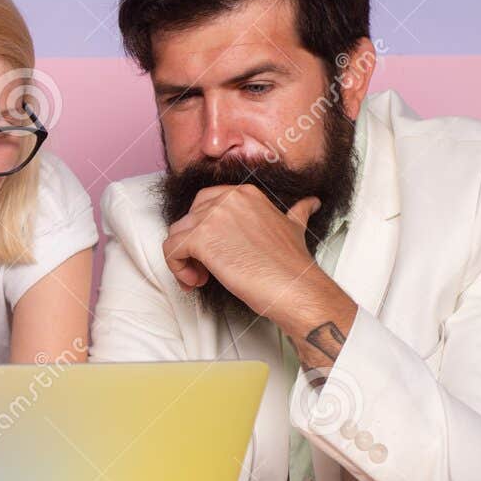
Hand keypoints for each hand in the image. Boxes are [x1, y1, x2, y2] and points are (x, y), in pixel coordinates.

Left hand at [163, 185, 323, 321]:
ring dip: (183, 260)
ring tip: (202, 277)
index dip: (205, 231)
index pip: (205, 204)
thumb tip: (309, 203)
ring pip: (176, 234)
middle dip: (192, 245)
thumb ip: (296, 212)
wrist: (293, 286)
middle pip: (188, 219)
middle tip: (206, 268)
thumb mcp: (295, 227)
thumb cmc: (291, 265)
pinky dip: (177, 269)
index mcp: (245, 193)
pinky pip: (170, 249)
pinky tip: (195, 281)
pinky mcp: (200, 238)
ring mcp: (212, 216)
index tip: (217, 252)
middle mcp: (227, 198)